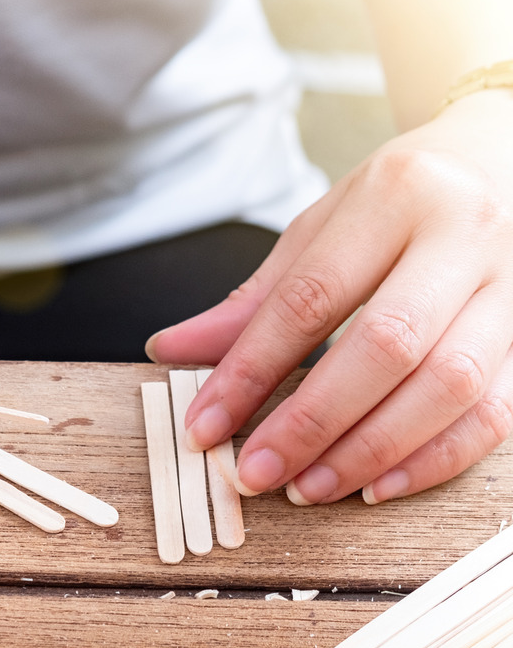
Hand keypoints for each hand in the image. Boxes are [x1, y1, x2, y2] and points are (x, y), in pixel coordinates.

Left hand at [148, 90, 512, 505]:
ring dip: (372, 450)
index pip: (311, 297)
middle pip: (387, 344)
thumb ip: (252, 300)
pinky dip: (433, 459)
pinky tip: (377, 486)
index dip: (251, 369)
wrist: (505, 160)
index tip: (203, 425)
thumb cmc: (399, 202)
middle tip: (256, 473)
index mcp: (397, 196)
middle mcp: (465, 236)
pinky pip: (496, 413)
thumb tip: (168, 351)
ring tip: (309, 487)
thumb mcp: (319, 229)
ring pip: (450, 385)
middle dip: (312, 421)